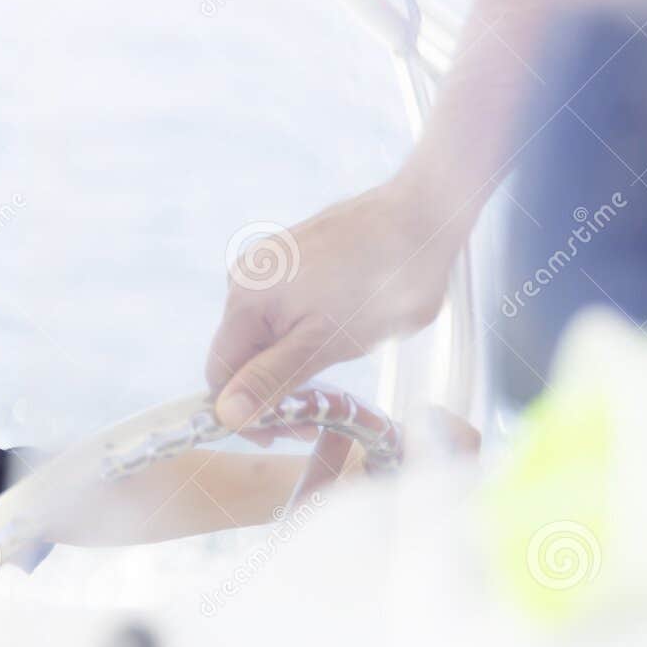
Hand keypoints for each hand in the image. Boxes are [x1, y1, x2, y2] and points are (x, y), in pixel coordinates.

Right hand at [206, 160, 470, 432]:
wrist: (425, 213)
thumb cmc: (381, 281)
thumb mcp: (325, 343)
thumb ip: (271, 380)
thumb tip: (223, 416)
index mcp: (244, 298)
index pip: (220, 374)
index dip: (246, 413)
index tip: (289, 434)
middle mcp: (246, 276)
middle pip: (240, 355)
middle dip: (271, 392)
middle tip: (319, 418)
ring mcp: (270, 263)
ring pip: (263, 336)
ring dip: (288, 368)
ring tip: (333, 384)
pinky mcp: (294, 257)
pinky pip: (282, 312)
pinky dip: (300, 338)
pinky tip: (336, 343)